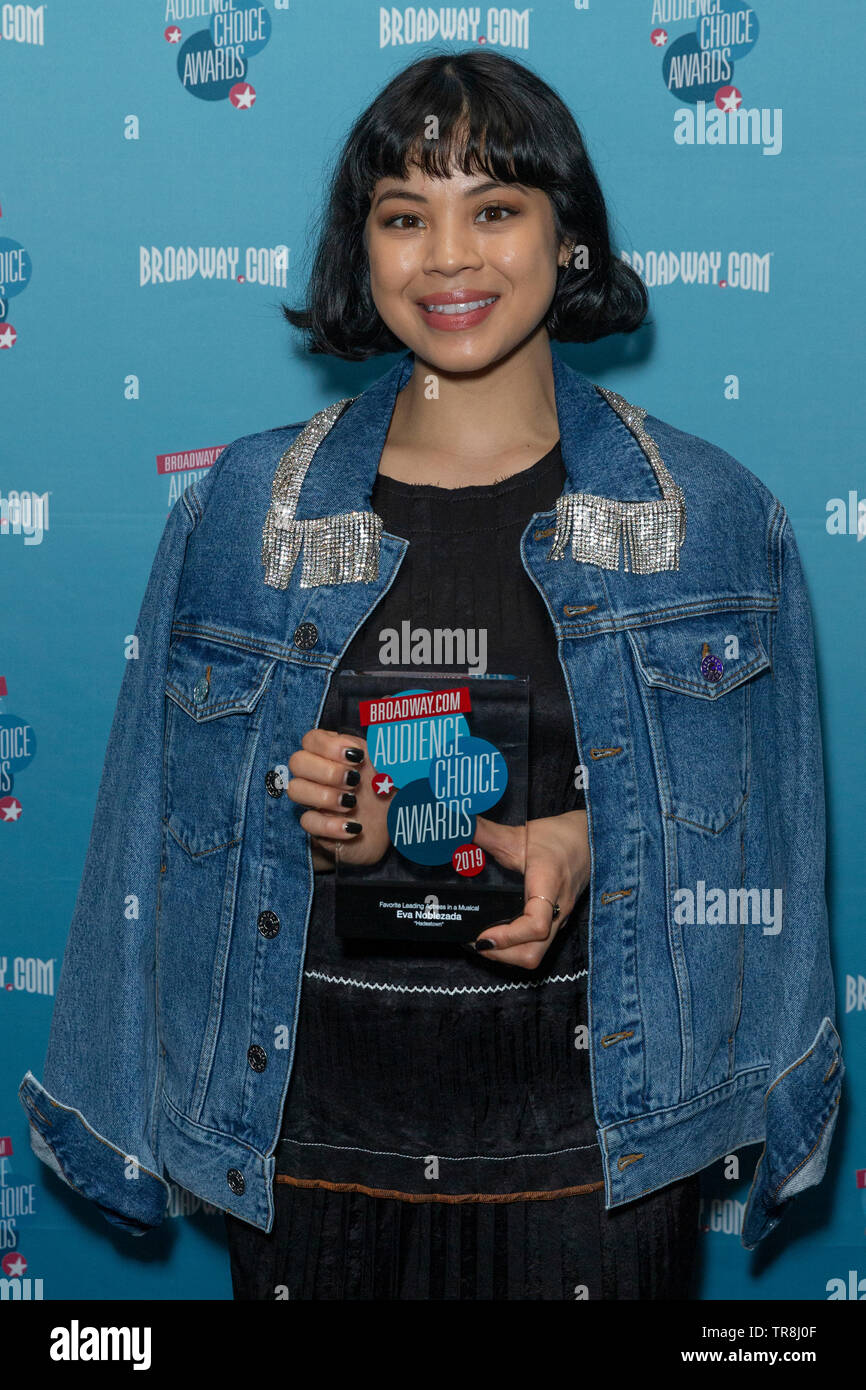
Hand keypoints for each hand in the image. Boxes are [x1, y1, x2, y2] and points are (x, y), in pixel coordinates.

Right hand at [285, 728, 392, 868]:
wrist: (398, 822)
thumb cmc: (389, 787)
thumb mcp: (387, 761)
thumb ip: (377, 744)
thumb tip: (367, 737)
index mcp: (333, 753)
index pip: (310, 739)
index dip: (328, 746)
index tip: (357, 756)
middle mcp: (318, 774)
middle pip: (296, 762)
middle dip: (326, 771)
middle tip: (354, 781)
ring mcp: (315, 800)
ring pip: (295, 790)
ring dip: (324, 796)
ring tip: (352, 803)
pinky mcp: (318, 826)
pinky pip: (307, 823)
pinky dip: (331, 825)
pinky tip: (353, 826)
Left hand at [468, 810, 589, 969]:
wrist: (590, 840)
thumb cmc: (558, 838)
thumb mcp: (519, 834)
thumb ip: (488, 833)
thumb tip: (460, 826)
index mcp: (548, 885)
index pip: (536, 925)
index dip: (507, 937)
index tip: (482, 935)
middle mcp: (557, 909)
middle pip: (533, 952)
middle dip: (501, 954)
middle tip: (474, 941)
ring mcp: (559, 919)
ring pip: (537, 954)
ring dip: (508, 955)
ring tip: (483, 941)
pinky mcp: (557, 922)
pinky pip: (538, 945)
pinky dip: (516, 947)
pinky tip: (499, 935)